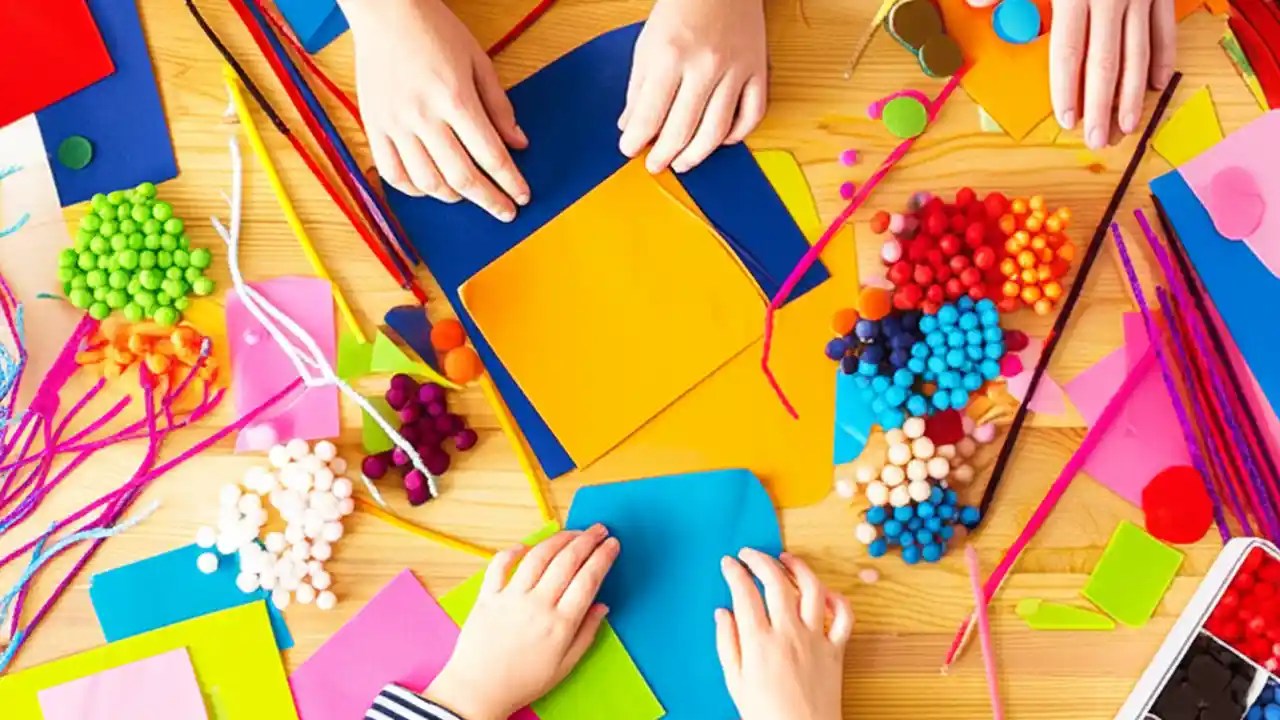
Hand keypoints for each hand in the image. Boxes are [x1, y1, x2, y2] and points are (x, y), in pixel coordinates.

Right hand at [342, 0, 528, 220]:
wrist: (386, 11)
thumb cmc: (434, 31)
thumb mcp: (478, 61)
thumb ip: (499, 106)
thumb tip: (518, 143)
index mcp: (455, 98)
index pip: (490, 155)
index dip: (510, 182)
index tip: (521, 197)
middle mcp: (423, 116)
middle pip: (461, 177)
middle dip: (488, 200)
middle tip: (504, 211)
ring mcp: (394, 124)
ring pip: (427, 182)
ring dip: (453, 196)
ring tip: (467, 194)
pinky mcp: (373, 126)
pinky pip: (392, 173)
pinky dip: (414, 189)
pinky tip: (430, 187)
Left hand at [425, 526, 619, 719]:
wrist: (478, 690)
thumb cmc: (523, 682)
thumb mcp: (564, 666)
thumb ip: (586, 633)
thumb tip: (603, 606)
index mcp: (560, 624)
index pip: (588, 579)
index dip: (603, 557)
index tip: (613, 544)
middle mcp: (537, 605)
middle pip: (567, 561)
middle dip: (587, 540)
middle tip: (599, 529)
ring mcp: (510, 598)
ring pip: (538, 556)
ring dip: (559, 539)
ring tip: (573, 532)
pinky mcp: (487, 596)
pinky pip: (500, 564)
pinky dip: (514, 551)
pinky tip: (527, 546)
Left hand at [619, 0, 768, 173]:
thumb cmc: (680, 10)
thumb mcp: (647, 44)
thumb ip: (638, 88)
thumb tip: (631, 126)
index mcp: (670, 57)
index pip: (649, 116)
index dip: (635, 141)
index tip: (629, 149)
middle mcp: (705, 66)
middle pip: (682, 130)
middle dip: (663, 155)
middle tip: (655, 166)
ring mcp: (735, 70)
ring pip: (717, 131)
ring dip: (696, 155)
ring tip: (682, 163)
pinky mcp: (758, 71)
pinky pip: (752, 115)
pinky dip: (737, 135)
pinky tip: (720, 140)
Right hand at [717, 549, 852, 719]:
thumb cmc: (765, 715)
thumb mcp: (735, 682)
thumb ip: (728, 643)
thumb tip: (722, 612)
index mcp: (759, 642)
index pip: (744, 592)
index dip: (734, 571)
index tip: (728, 563)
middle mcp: (788, 633)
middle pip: (776, 582)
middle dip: (760, 560)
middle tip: (749, 554)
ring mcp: (815, 638)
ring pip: (812, 589)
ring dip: (798, 567)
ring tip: (786, 559)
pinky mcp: (835, 649)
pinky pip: (843, 616)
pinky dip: (837, 599)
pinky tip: (824, 592)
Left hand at [1050, 0, 1176, 148]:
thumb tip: (981, 7)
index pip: (1068, 53)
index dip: (1066, 91)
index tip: (1067, 121)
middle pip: (1104, 63)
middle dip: (1101, 107)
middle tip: (1098, 140)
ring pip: (1138, 52)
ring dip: (1133, 94)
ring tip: (1127, 126)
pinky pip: (1164, 28)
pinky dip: (1164, 58)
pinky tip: (1157, 85)